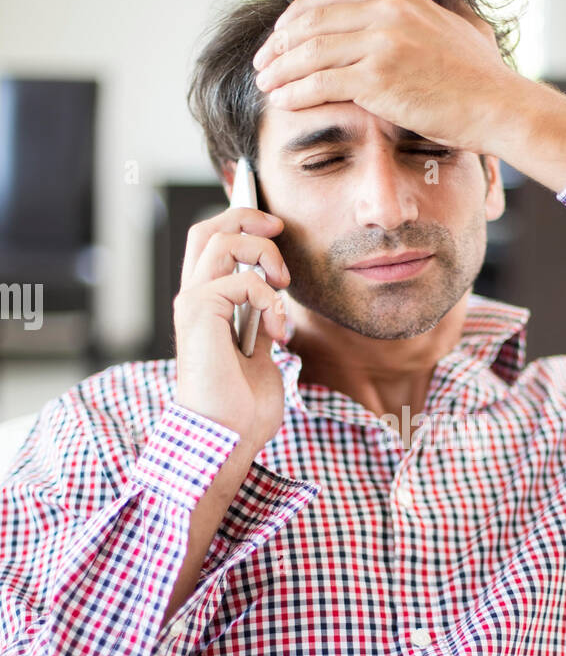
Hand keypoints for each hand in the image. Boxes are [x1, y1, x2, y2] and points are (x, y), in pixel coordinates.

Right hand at [173, 205, 290, 455]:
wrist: (228, 439)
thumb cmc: (243, 408)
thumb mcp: (260, 352)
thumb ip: (258, 319)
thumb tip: (272, 295)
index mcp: (206, 307)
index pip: (212, 244)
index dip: (239, 223)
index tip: (274, 228)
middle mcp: (193, 299)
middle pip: (208, 229)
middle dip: (246, 216)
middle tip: (279, 230)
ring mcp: (193, 304)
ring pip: (221, 240)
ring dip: (263, 253)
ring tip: (283, 285)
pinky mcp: (198, 313)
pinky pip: (240, 278)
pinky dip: (268, 297)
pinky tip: (277, 330)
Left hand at [251, 0, 518, 151]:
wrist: (498, 106)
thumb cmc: (482, 80)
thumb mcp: (460, 29)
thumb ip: (438, 15)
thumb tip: (441, 6)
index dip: (299, 14)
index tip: (282, 33)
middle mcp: (388, 14)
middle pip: (314, 21)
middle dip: (280, 42)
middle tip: (262, 61)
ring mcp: (382, 44)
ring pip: (311, 51)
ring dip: (280, 68)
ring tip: (264, 83)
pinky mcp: (378, 79)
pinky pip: (322, 82)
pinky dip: (296, 91)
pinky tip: (283, 100)